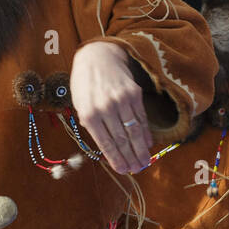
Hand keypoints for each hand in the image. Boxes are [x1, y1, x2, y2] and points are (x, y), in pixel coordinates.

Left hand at [69, 42, 152, 173]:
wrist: (97, 57)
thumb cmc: (85, 84)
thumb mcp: (80, 105)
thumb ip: (92, 125)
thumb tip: (107, 146)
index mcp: (89, 114)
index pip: (106, 143)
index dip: (116, 159)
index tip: (123, 171)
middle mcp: (106, 108)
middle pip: (122, 139)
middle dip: (131, 158)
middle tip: (137, 170)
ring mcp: (122, 100)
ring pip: (134, 130)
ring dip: (141, 149)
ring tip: (144, 162)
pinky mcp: (134, 93)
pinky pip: (141, 117)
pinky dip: (145, 132)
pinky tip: (148, 143)